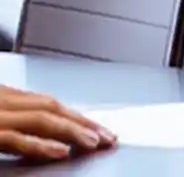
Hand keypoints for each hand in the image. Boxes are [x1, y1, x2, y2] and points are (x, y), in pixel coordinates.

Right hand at [0, 85, 116, 160]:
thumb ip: (16, 120)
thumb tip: (50, 135)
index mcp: (3, 96)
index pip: (47, 104)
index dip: (76, 116)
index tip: (100, 129)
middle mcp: (2, 102)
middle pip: (51, 107)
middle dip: (83, 122)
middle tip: (109, 137)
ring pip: (40, 119)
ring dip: (72, 130)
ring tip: (95, 142)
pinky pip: (14, 138)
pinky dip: (40, 144)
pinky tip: (62, 151)